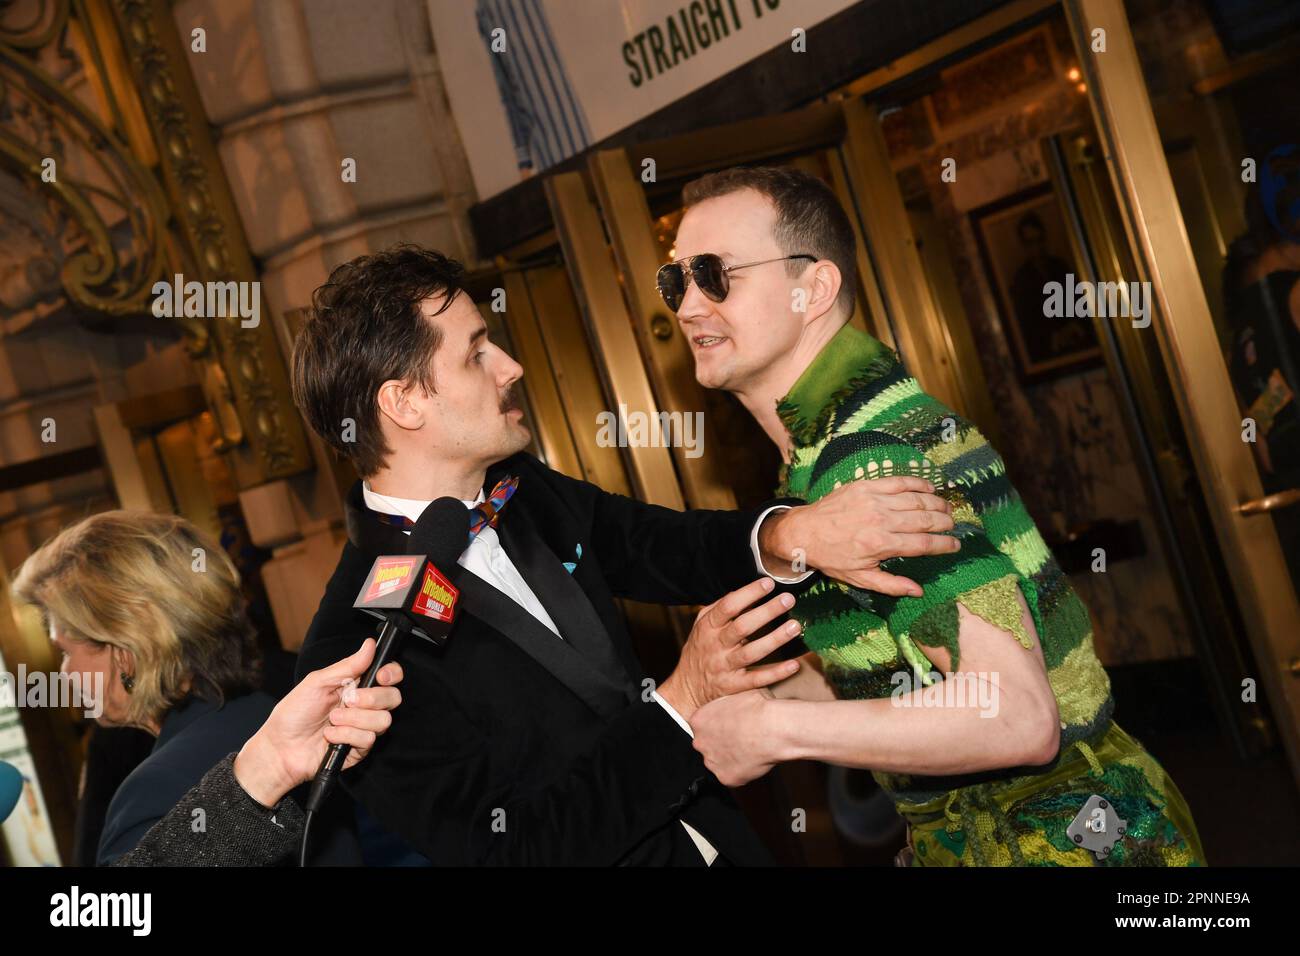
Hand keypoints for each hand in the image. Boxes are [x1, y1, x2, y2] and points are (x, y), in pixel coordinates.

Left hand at [233, 639, 402, 806]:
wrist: (281, 748)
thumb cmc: (294, 713)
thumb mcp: (318, 682)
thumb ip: (348, 665)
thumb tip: (370, 645)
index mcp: (356, 685)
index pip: (389, 675)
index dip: (392, 673)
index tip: (381, 676)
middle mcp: (364, 706)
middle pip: (393, 697)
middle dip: (372, 698)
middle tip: (348, 700)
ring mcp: (363, 727)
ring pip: (383, 720)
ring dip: (355, 719)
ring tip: (333, 720)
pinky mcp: (360, 748)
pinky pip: (368, 739)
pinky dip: (346, 736)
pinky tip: (330, 736)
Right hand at [657, 578, 803, 721]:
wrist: (687, 686)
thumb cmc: (700, 648)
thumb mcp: (702, 624)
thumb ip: (720, 607)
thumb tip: (744, 592)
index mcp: (708, 627)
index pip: (728, 607)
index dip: (748, 594)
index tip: (768, 583)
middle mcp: (716, 646)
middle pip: (742, 627)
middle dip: (767, 612)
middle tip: (788, 600)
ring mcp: (725, 667)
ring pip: (752, 653)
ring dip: (775, 640)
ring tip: (795, 627)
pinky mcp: (734, 685)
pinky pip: (757, 680)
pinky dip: (776, 673)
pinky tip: (794, 664)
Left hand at [691, 689, 783, 786]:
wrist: (773, 728)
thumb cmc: (759, 708)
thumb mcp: (737, 693)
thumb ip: (726, 704)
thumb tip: (732, 705)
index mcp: (699, 720)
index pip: (702, 726)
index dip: (718, 726)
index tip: (731, 726)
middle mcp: (700, 743)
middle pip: (707, 745)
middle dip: (721, 744)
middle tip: (741, 739)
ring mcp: (713, 762)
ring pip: (719, 762)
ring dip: (731, 758)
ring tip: (750, 750)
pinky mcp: (727, 778)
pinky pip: (733, 776)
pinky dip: (742, 771)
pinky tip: (755, 760)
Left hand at [760, 477, 957, 595]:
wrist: (805, 532)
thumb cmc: (833, 557)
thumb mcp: (860, 578)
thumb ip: (891, 584)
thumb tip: (918, 592)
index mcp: (881, 545)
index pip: (924, 544)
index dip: (944, 545)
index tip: (956, 545)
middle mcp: (881, 520)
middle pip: (925, 519)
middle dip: (945, 522)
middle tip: (953, 526)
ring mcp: (874, 500)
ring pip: (916, 499)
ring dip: (937, 503)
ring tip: (946, 508)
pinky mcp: (867, 485)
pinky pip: (899, 481)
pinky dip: (918, 483)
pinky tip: (929, 488)